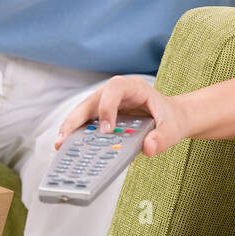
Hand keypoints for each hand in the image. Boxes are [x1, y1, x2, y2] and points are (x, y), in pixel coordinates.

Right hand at [54, 76, 188, 156]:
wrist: (174, 118)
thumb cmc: (172, 118)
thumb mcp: (174, 128)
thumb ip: (163, 137)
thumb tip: (148, 148)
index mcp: (134, 87)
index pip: (115, 89)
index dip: (107, 107)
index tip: (107, 130)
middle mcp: (116, 93)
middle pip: (91, 100)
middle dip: (76, 119)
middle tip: (64, 139)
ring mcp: (107, 104)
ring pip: (84, 111)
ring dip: (71, 127)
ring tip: (60, 146)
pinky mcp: (103, 116)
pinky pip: (87, 123)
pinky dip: (77, 134)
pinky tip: (68, 148)